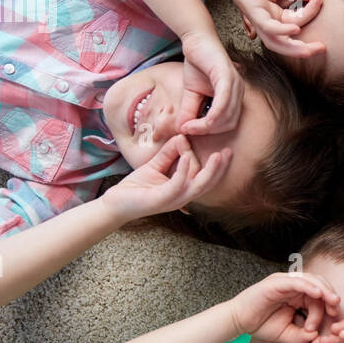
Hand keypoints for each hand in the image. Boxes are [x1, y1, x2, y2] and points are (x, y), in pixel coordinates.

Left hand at [102, 134, 231, 219]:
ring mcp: (173, 200)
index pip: (199, 174)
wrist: (114, 204)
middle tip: (229, 152)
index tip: (187, 138)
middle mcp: (181, 196)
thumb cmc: (135, 188)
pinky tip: (187, 157)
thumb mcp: (154, 166)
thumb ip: (168, 154)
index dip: (198, 157)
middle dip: (220, 169)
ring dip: (211, 171)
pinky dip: (184, 170)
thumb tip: (181, 137)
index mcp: (181, 189)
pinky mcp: (162, 199)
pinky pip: (178, 184)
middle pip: (207, 183)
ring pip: (199, 186)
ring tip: (220, 156)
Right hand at [175, 30, 242, 135]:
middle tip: (188, 130)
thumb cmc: (197, 64)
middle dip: (208, 131)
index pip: (228, 123)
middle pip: (229, 123)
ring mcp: (235, 84)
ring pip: (227, 116)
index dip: (209, 132)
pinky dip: (213, 115)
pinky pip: (224, 101)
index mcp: (234, 96)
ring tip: (188, 126)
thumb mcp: (190, 93)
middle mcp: (239, 92)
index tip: (188, 131)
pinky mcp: (228, 76)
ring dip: (207, 126)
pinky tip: (199, 120)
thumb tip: (182, 130)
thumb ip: (189, 111)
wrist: (196, 40)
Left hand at [214, 0, 325, 56]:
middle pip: (285, 43)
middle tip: (321, 48)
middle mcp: (266, 22)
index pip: (296, 21)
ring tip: (310, 50)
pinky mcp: (252, 11)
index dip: (311, 12)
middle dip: (303, 49)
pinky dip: (281, 30)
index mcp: (273, 17)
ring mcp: (258, 18)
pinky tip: (295, 29)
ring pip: (276, 41)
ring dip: (294, 48)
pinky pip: (267, 26)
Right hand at [228, 271, 341, 342]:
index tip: (334, 319)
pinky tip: (318, 295)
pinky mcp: (277, 282)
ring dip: (324, 290)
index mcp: (297, 295)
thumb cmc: (261, 325)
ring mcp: (285, 281)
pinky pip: (297, 281)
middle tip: (336, 309)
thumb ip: (303, 336)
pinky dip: (309, 286)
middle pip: (318, 285)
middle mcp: (293, 285)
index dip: (328, 306)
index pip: (319, 296)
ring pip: (311, 280)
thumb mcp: (287, 334)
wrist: (238, 321)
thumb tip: (317, 337)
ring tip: (332, 301)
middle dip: (330, 296)